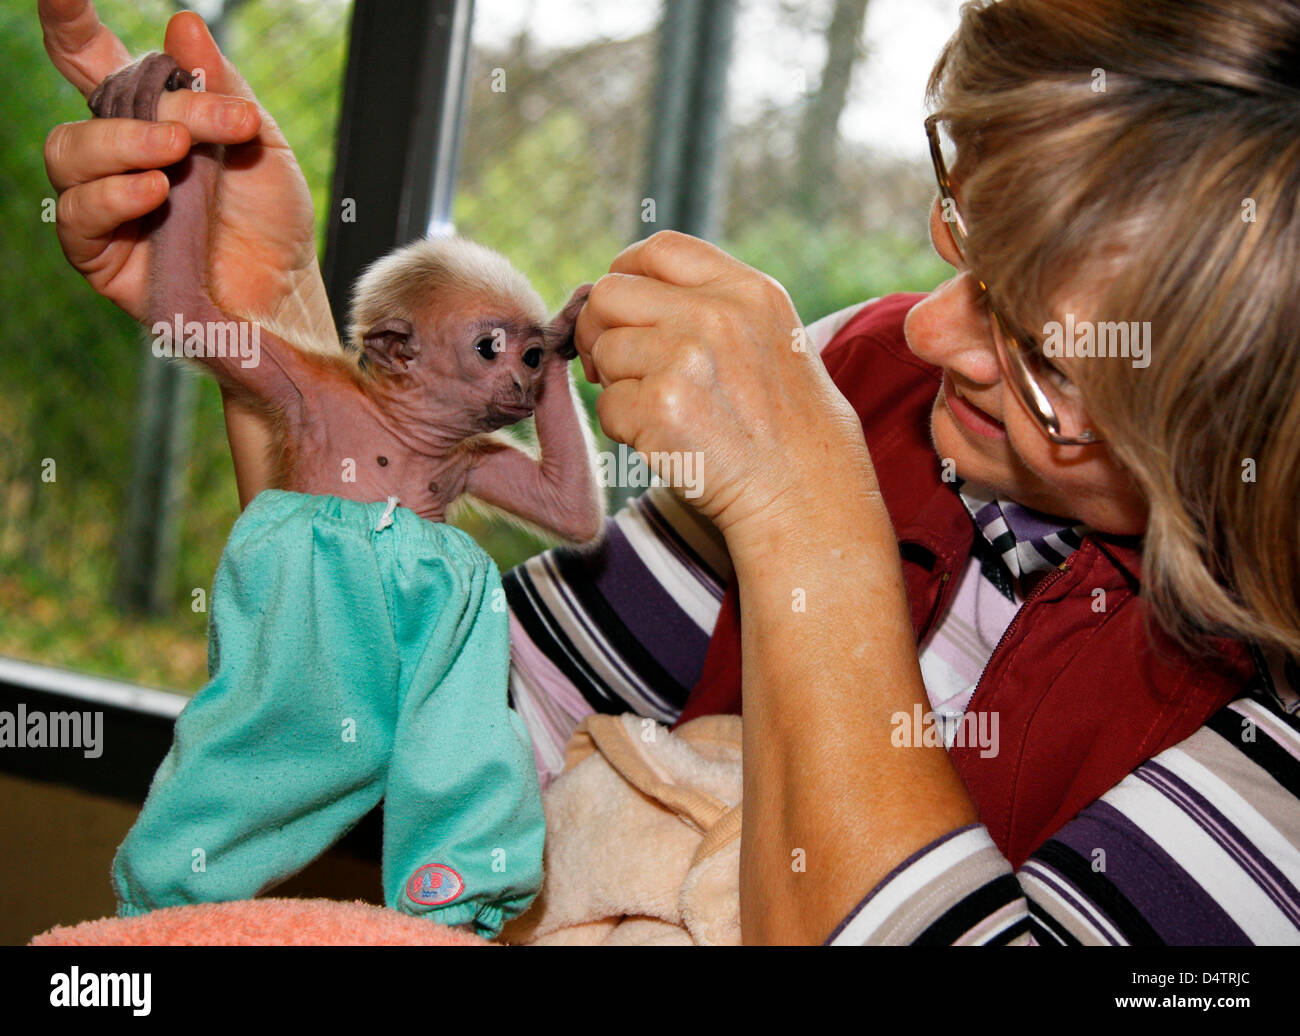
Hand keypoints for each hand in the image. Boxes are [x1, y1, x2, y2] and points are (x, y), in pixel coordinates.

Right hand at [40, 0, 333, 343]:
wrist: (287, 292)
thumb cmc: (272, 219)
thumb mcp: (257, 141)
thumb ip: (221, 87)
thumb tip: (184, 23)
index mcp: (148, 117)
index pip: (92, 59)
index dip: (70, 24)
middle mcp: (115, 155)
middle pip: (90, 107)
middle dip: (143, 108)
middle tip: (193, 130)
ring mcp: (102, 203)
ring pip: (69, 154)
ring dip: (121, 145)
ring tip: (174, 156)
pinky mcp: (100, 255)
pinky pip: (79, 216)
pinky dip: (113, 195)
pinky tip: (152, 192)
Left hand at [573, 231, 874, 542]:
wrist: (805, 495)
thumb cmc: (785, 427)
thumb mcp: (771, 338)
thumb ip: (711, 305)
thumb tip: (624, 292)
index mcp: (748, 290)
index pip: (659, 248)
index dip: (625, 273)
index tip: (623, 309)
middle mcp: (716, 314)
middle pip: (610, 293)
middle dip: (601, 329)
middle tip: (616, 365)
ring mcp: (685, 358)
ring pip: (603, 352)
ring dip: (616, 385)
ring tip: (661, 411)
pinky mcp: (658, 408)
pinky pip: (606, 407)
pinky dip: (623, 430)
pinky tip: (665, 441)